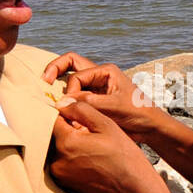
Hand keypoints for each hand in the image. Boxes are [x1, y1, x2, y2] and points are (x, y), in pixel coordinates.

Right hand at [41, 52, 162, 144]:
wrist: (150, 127)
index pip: (76, 74)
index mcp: (105, 71)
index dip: (70, 90)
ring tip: (49, 97)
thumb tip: (61, 101)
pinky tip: (63, 111)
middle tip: (42, 81)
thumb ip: (88, 103)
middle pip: (70, 65)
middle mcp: (99, 76)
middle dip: (55, 70)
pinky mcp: (95, 100)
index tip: (71, 106)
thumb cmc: (138, 113)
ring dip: (61, 88)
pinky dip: (68, 101)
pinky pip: (76, 96)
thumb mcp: (113, 107)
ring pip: (71, 81)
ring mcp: (96, 88)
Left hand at [48, 98, 163, 192]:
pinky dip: (72, 159)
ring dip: (69, 145)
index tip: (76, 115)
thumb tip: (62, 103)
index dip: (65, 114)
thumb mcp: (106, 126)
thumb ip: (81, 110)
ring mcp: (60, 176)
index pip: (53, 120)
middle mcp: (58, 162)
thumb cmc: (125, 158)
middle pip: (53, 136)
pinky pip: (62, 164)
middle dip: (67, 130)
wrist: (134, 191)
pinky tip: (91, 160)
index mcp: (67, 143)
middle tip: (89, 133)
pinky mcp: (65, 185)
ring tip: (92, 148)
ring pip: (57, 150)